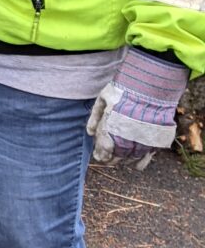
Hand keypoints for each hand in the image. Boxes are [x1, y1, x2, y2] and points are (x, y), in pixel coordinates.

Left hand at [86, 47, 186, 166]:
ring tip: (121, 158)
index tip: (99, 156)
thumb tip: (90, 133)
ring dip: (124, 160)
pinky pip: (146, 158)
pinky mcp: (157, 140)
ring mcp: (143, 140)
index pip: (103, 150)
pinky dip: (140, 162)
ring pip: (131, 158)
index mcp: (111, 129)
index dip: (101, 155)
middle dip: (111, 159)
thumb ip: (96, 117)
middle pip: (117, 156)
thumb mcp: (104, 98)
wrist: (152, 84)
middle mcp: (127, 138)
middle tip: (108, 159)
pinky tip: (135, 164)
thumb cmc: (125, 89)